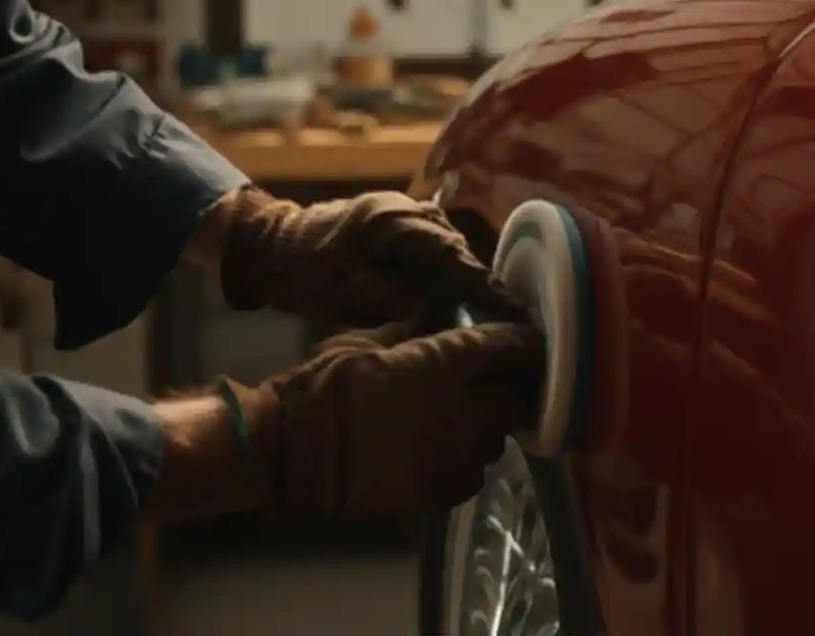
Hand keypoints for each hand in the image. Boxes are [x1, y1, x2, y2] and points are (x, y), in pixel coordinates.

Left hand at [218, 186, 518, 325]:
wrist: (278, 244)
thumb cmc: (304, 268)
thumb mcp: (342, 291)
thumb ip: (392, 298)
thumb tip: (438, 311)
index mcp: (395, 220)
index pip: (452, 257)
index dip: (486, 288)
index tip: (516, 314)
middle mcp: (412, 211)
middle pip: (460, 256)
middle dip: (484, 292)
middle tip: (514, 331)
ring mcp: (413, 215)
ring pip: (454, 257)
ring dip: (468, 289)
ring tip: (495, 324)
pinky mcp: (411, 228)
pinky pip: (442, 255)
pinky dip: (452, 281)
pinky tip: (463, 308)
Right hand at [238, 319, 543, 516]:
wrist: (288, 453)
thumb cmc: (321, 387)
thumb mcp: (367, 341)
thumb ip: (415, 331)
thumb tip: (441, 321)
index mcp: (442, 365)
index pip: (508, 348)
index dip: (524, 342)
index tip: (527, 340)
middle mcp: (461, 412)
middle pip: (516, 398)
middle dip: (511, 386)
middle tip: (497, 379)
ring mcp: (454, 458)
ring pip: (497, 438)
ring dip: (488, 425)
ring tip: (463, 416)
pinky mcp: (441, 493)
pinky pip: (473, 473)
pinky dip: (466, 458)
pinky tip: (442, 448)